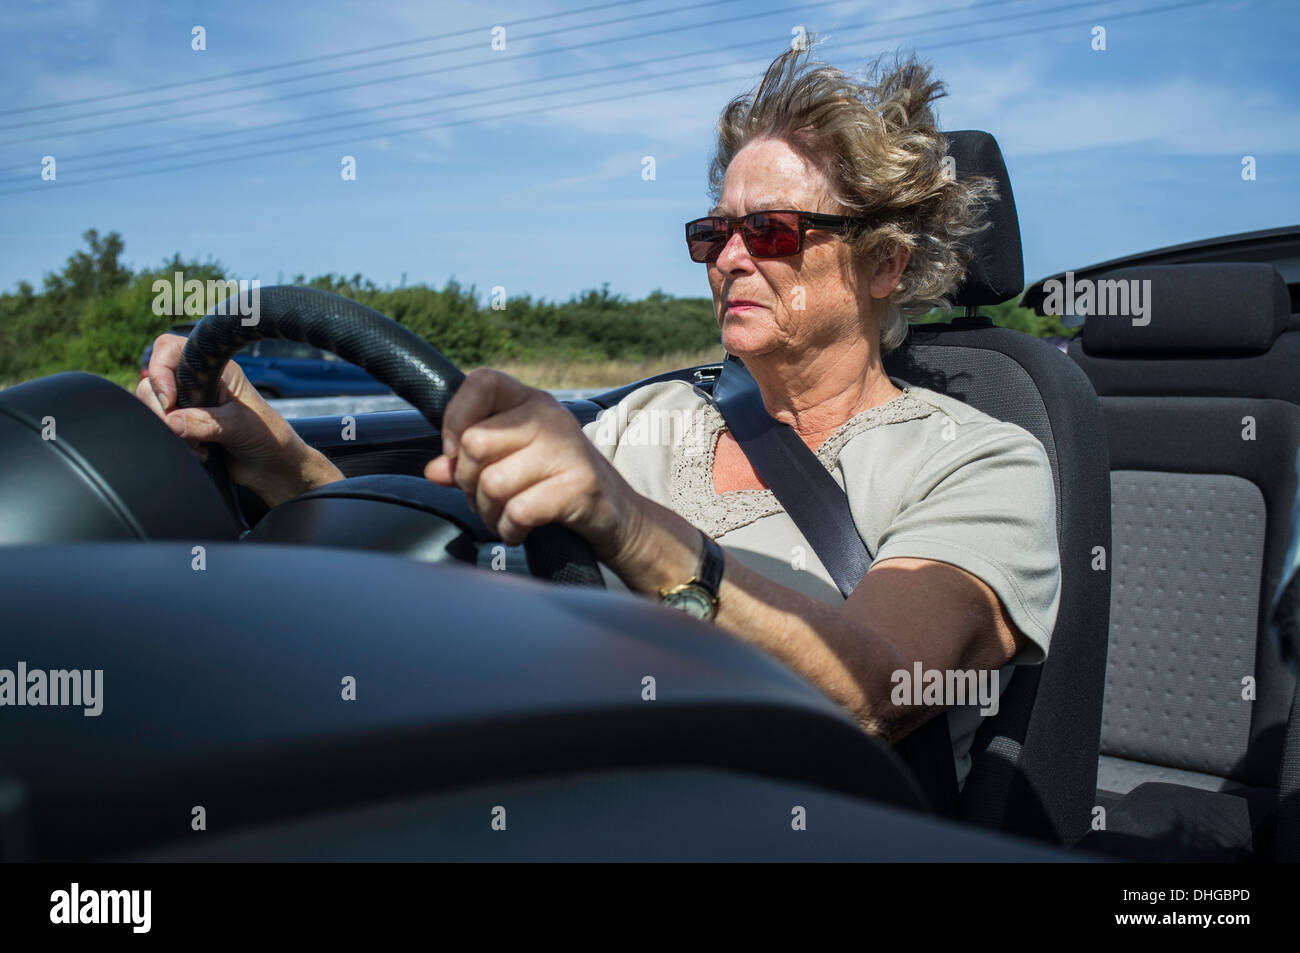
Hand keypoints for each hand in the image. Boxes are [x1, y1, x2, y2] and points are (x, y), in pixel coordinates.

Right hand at [135, 332, 342, 506]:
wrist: (273, 467)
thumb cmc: (269, 438)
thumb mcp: (240, 426)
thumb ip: (205, 423)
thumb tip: (170, 421)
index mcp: (215, 368)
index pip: (169, 349)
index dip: (160, 372)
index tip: (169, 402)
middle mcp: (197, 381)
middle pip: (151, 381)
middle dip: (162, 410)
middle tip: (184, 432)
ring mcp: (187, 403)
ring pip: (151, 406)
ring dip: (168, 429)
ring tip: (199, 446)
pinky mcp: (183, 425)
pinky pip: (159, 427)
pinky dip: (171, 441)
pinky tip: (197, 452)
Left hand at [423, 368, 638, 556]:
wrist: (616, 517)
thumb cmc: (557, 485)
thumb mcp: (512, 464)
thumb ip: (469, 463)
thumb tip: (434, 469)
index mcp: (531, 401)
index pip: (481, 382)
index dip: (456, 417)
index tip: (454, 452)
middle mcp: (550, 418)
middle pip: (475, 442)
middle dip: (468, 482)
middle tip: (485, 497)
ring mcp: (567, 450)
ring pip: (492, 483)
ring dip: (489, 513)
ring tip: (504, 516)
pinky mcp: (580, 485)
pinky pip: (518, 511)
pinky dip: (510, 530)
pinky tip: (521, 530)